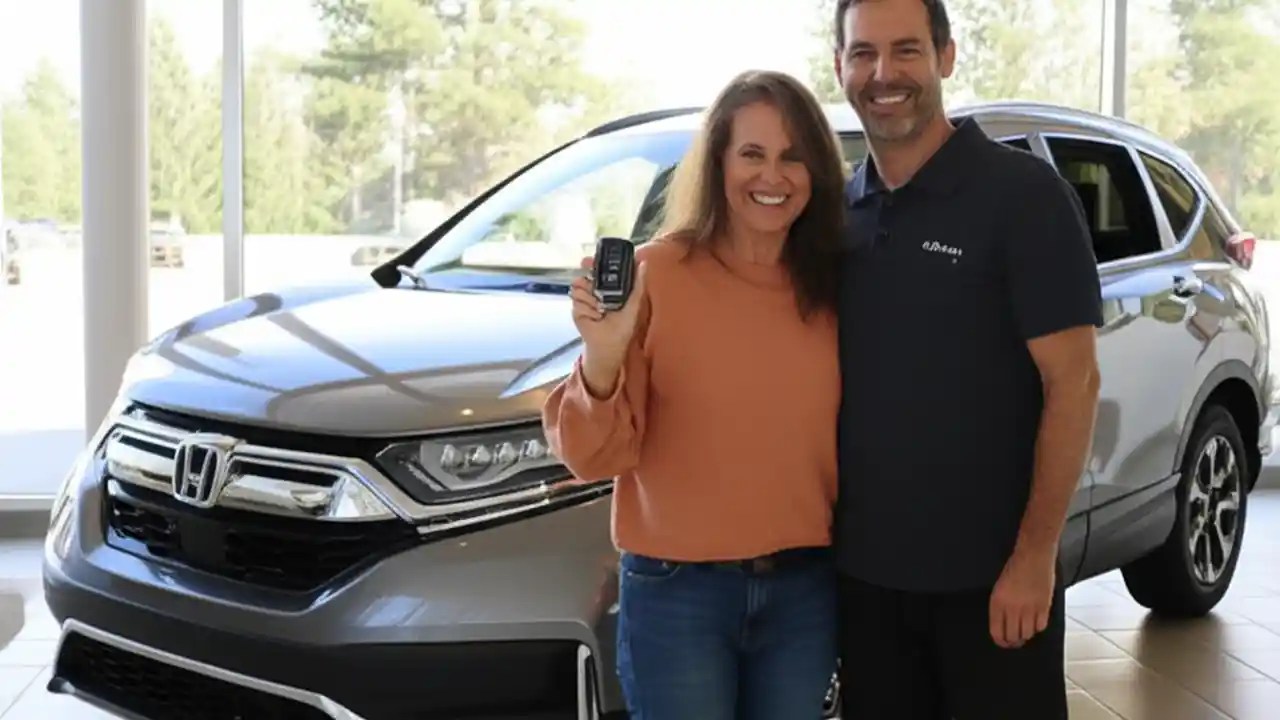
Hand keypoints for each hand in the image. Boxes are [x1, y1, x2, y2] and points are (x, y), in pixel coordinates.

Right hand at [570, 255, 647, 395]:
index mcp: (607, 286)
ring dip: (591, 298)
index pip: (597, 269)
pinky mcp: (577, 310)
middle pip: (584, 276)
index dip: (592, 263)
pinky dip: (588, 309)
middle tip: (595, 288)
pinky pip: (578, 302)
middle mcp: (593, 291)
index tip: (588, 262)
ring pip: (579, 287)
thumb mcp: (634, 301)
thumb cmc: (623, 325)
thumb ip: (638, 282)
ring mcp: (584, 300)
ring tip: (601, 309)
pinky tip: (595, 316)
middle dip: (588, 280)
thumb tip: (643, 263)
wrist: (611, 343)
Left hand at [988, 546, 1056, 648]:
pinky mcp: (1044, 607)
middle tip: (1015, 641)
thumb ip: (1001, 607)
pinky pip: (1041, 627)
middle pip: (1013, 637)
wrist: (1034, 556)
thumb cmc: (1015, 568)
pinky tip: (1036, 622)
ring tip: (1025, 631)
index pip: (997, 632)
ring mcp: (1029, 609)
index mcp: (997, 603)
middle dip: (1013, 642)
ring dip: (1026, 635)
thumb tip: (1003, 624)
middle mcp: (1012, 608)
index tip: (1003, 643)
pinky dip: (1038, 627)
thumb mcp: (999, 587)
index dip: (1001, 641)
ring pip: (1027, 634)